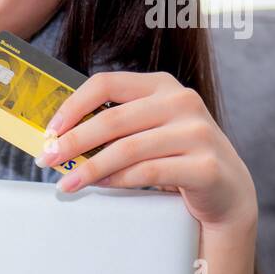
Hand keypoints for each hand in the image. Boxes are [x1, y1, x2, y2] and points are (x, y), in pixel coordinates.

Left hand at [37, 71, 257, 233]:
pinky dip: (118, 180)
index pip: (106, 83)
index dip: (73, 106)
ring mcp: (197, 132)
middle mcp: (182, 101)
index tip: (50, 130)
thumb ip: (115, 125)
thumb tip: (58, 137)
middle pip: (113, 119)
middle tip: (47, 159)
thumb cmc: (176, 158)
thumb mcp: (148, 130)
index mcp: (162, 85)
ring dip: (90, 168)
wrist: (227, 191)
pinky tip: (101, 186)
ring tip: (67, 183)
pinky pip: (148, 172)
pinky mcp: (205, 165)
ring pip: (127, 149)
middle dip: (73, 141)